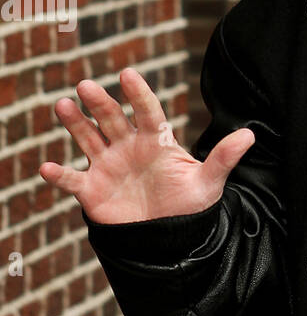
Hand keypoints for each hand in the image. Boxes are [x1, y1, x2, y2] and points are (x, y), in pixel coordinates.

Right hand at [38, 67, 255, 223]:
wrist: (169, 240)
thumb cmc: (189, 208)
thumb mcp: (208, 183)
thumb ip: (223, 158)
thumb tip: (250, 134)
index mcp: (155, 141)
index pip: (146, 112)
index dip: (138, 94)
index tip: (128, 74)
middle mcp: (128, 147)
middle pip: (111, 119)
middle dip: (99, 103)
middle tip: (85, 86)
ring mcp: (108, 166)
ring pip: (87, 139)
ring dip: (74, 123)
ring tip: (63, 105)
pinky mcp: (92, 190)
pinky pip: (72, 179)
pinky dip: (58, 175)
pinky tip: (46, 168)